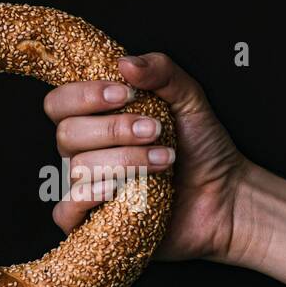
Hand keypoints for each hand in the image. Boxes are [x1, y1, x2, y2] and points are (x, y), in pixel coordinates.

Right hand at [43, 51, 249, 262]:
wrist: (225, 196)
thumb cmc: (203, 148)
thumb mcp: (188, 98)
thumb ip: (160, 72)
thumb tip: (124, 63)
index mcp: (96, 120)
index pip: (60, 102)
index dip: (84, 95)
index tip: (126, 94)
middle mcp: (86, 153)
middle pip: (66, 134)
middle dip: (113, 129)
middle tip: (155, 130)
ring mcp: (89, 189)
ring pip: (78, 169)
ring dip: (125, 161)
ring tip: (166, 159)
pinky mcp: (95, 223)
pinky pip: (67, 212)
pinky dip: (89, 198)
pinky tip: (120, 190)